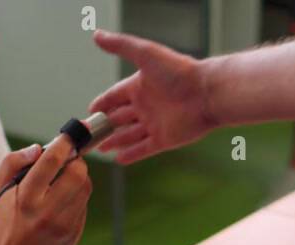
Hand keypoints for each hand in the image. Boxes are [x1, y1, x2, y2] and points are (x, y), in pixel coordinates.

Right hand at [0, 137, 90, 244]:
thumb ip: (13, 162)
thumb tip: (38, 149)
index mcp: (26, 199)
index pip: (52, 161)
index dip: (64, 143)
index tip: (69, 137)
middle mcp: (47, 214)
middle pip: (79, 174)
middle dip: (76, 162)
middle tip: (69, 161)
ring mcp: (62, 229)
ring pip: (85, 190)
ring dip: (78, 180)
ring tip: (63, 182)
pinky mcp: (72, 239)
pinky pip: (83, 209)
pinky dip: (76, 200)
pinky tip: (60, 205)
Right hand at [89, 29, 218, 164]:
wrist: (206, 93)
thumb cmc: (178, 71)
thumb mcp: (145, 54)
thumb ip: (121, 46)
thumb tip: (96, 34)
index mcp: (140, 86)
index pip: (115, 96)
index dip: (102, 103)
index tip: (89, 111)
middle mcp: (146, 105)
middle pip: (119, 118)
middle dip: (104, 126)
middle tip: (88, 135)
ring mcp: (154, 124)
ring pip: (128, 135)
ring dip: (114, 141)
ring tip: (99, 148)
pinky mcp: (164, 139)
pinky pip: (143, 149)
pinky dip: (131, 155)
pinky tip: (117, 160)